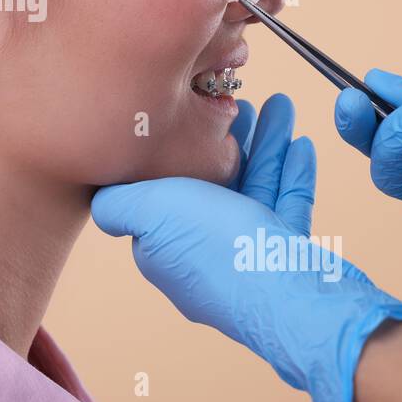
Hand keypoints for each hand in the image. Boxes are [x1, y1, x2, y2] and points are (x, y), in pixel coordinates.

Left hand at [92, 92, 401, 401]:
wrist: (296, 301)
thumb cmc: (223, 251)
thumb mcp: (152, 212)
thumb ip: (119, 203)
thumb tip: (101, 197)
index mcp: (167, 243)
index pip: (165, 191)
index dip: (175, 151)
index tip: (190, 114)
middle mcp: (204, 252)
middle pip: (214, 182)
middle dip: (228, 139)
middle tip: (242, 101)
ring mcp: (248, 256)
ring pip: (255, 187)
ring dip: (267, 143)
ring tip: (279, 104)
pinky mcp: (286, 257)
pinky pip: (286, 206)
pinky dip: (292, 172)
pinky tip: (299, 144)